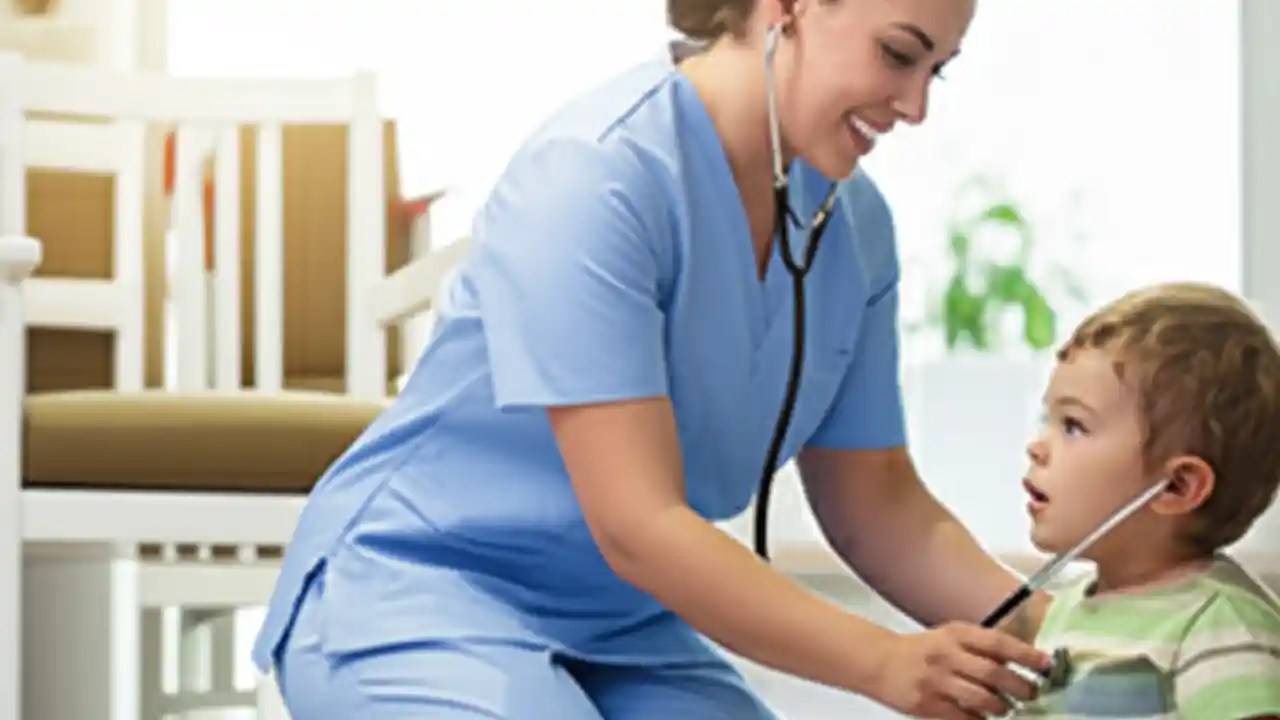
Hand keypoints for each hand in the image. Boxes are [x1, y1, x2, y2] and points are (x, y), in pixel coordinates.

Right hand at [874, 621, 1051, 718]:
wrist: (880, 662)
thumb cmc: (922, 650)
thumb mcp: (950, 637)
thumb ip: (982, 646)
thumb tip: (1022, 661)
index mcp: (956, 634)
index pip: (998, 642)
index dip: (1026, 655)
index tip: (1047, 666)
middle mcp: (946, 654)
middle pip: (994, 673)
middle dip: (1021, 687)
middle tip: (1032, 694)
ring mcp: (936, 681)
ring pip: (982, 699)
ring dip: (1002, 708)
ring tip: (1007, 709)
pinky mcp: (928, 705)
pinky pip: (964, 717)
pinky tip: (984, 718)